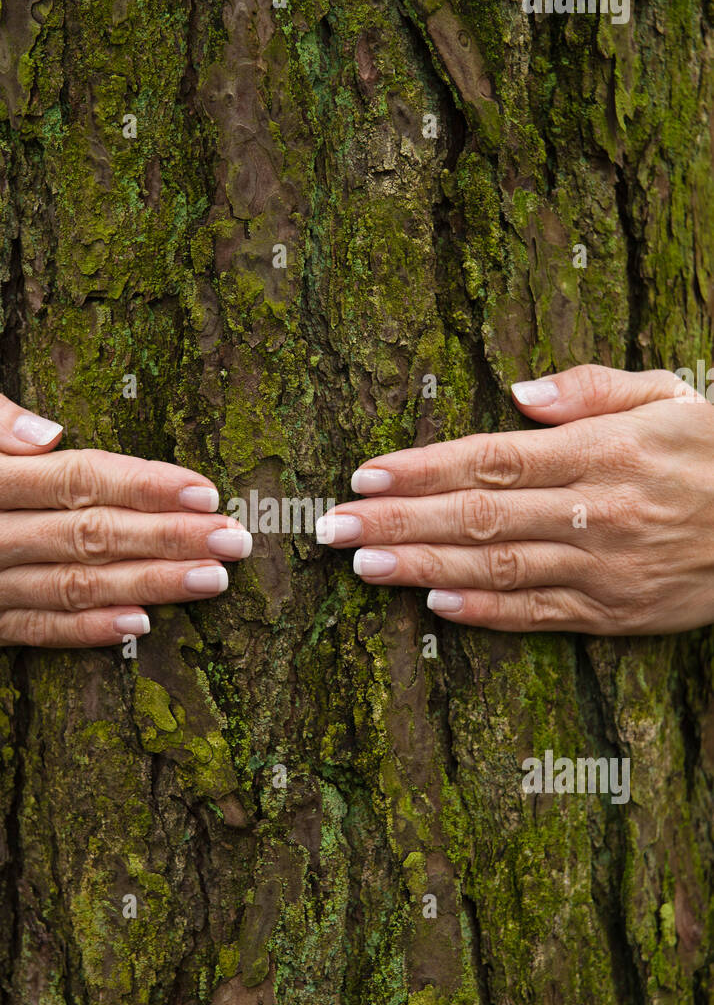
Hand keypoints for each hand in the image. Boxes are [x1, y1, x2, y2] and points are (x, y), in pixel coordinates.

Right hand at [0, 390, 250, 647]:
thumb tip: (52, 433)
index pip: (77, 479)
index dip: (147, 486)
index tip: (204, 490)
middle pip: (91, 537)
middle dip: (172, 538)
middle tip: (236, 540)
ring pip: (77, 589)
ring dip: (151, 586)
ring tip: (213, 580)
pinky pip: (39, 632)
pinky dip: (92, 633)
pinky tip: (142, 627)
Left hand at [316, 364, 713, 634]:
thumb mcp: (671, 395)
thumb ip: (592, 389)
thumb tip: (519, 393)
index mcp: (603, 451)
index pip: (493, 460)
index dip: (423, 470)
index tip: (366, 473)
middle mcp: (596, 511)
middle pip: (479, 517)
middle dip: (399, 521)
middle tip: (332, 526)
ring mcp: (605, 568)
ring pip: (498, 569)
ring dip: (424, 569)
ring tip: (363, 564)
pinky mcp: (616, 614)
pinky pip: (538, 615)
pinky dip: (485, 612)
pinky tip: (435, 606)